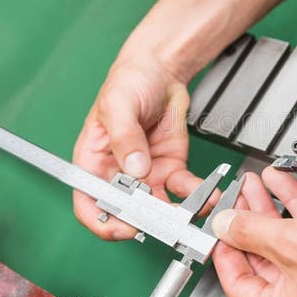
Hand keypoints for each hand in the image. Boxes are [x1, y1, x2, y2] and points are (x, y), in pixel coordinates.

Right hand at [73, 52, 211, 238]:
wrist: (160, 70)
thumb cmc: (129, 82)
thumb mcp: (119, 105)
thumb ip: (125, 137)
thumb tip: (134, 169)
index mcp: (94, 163)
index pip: (89, 204)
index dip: (104, 222)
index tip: (126, 226)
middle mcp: (119, 175)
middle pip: (126, 212)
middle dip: (148, 221)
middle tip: (168, 221)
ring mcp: (146, 175)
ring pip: (159, 208)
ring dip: (177, 215)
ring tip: (194, 210)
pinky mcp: (171, 169)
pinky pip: (183, 191)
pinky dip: (196, 196)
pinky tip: (207, 194)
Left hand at [212, 167, 296, 296]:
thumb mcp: (291, 241)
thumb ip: (250, 232)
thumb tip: (224, 226)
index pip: (238, 286)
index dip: (223, 251)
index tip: (217, 228)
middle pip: (262, 260)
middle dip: (247, 222)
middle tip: (234, 199)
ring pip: (285, 243)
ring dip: (268, 210)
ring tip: (255, 184)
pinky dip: (294, 209)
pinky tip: (282, 185)